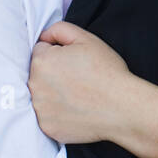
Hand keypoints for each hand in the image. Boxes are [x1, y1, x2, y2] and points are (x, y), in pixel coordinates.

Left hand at [28, 21, 130, 143]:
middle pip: (38, 74)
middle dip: (53, 73)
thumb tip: (44, 37)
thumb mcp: (86, 38)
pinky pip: (47, 116)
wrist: (122, 107)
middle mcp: (35, 86)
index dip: (58, 54)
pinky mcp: (47, 127)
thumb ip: (59, 29)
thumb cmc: (107, 71)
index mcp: (42, 61)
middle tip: (77, 78)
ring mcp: (40, 109)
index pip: (40, 51)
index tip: (74, 62)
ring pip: (42, 95)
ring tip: (78, 95)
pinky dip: (58, 113)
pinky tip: (76, 109)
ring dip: (53, 94)